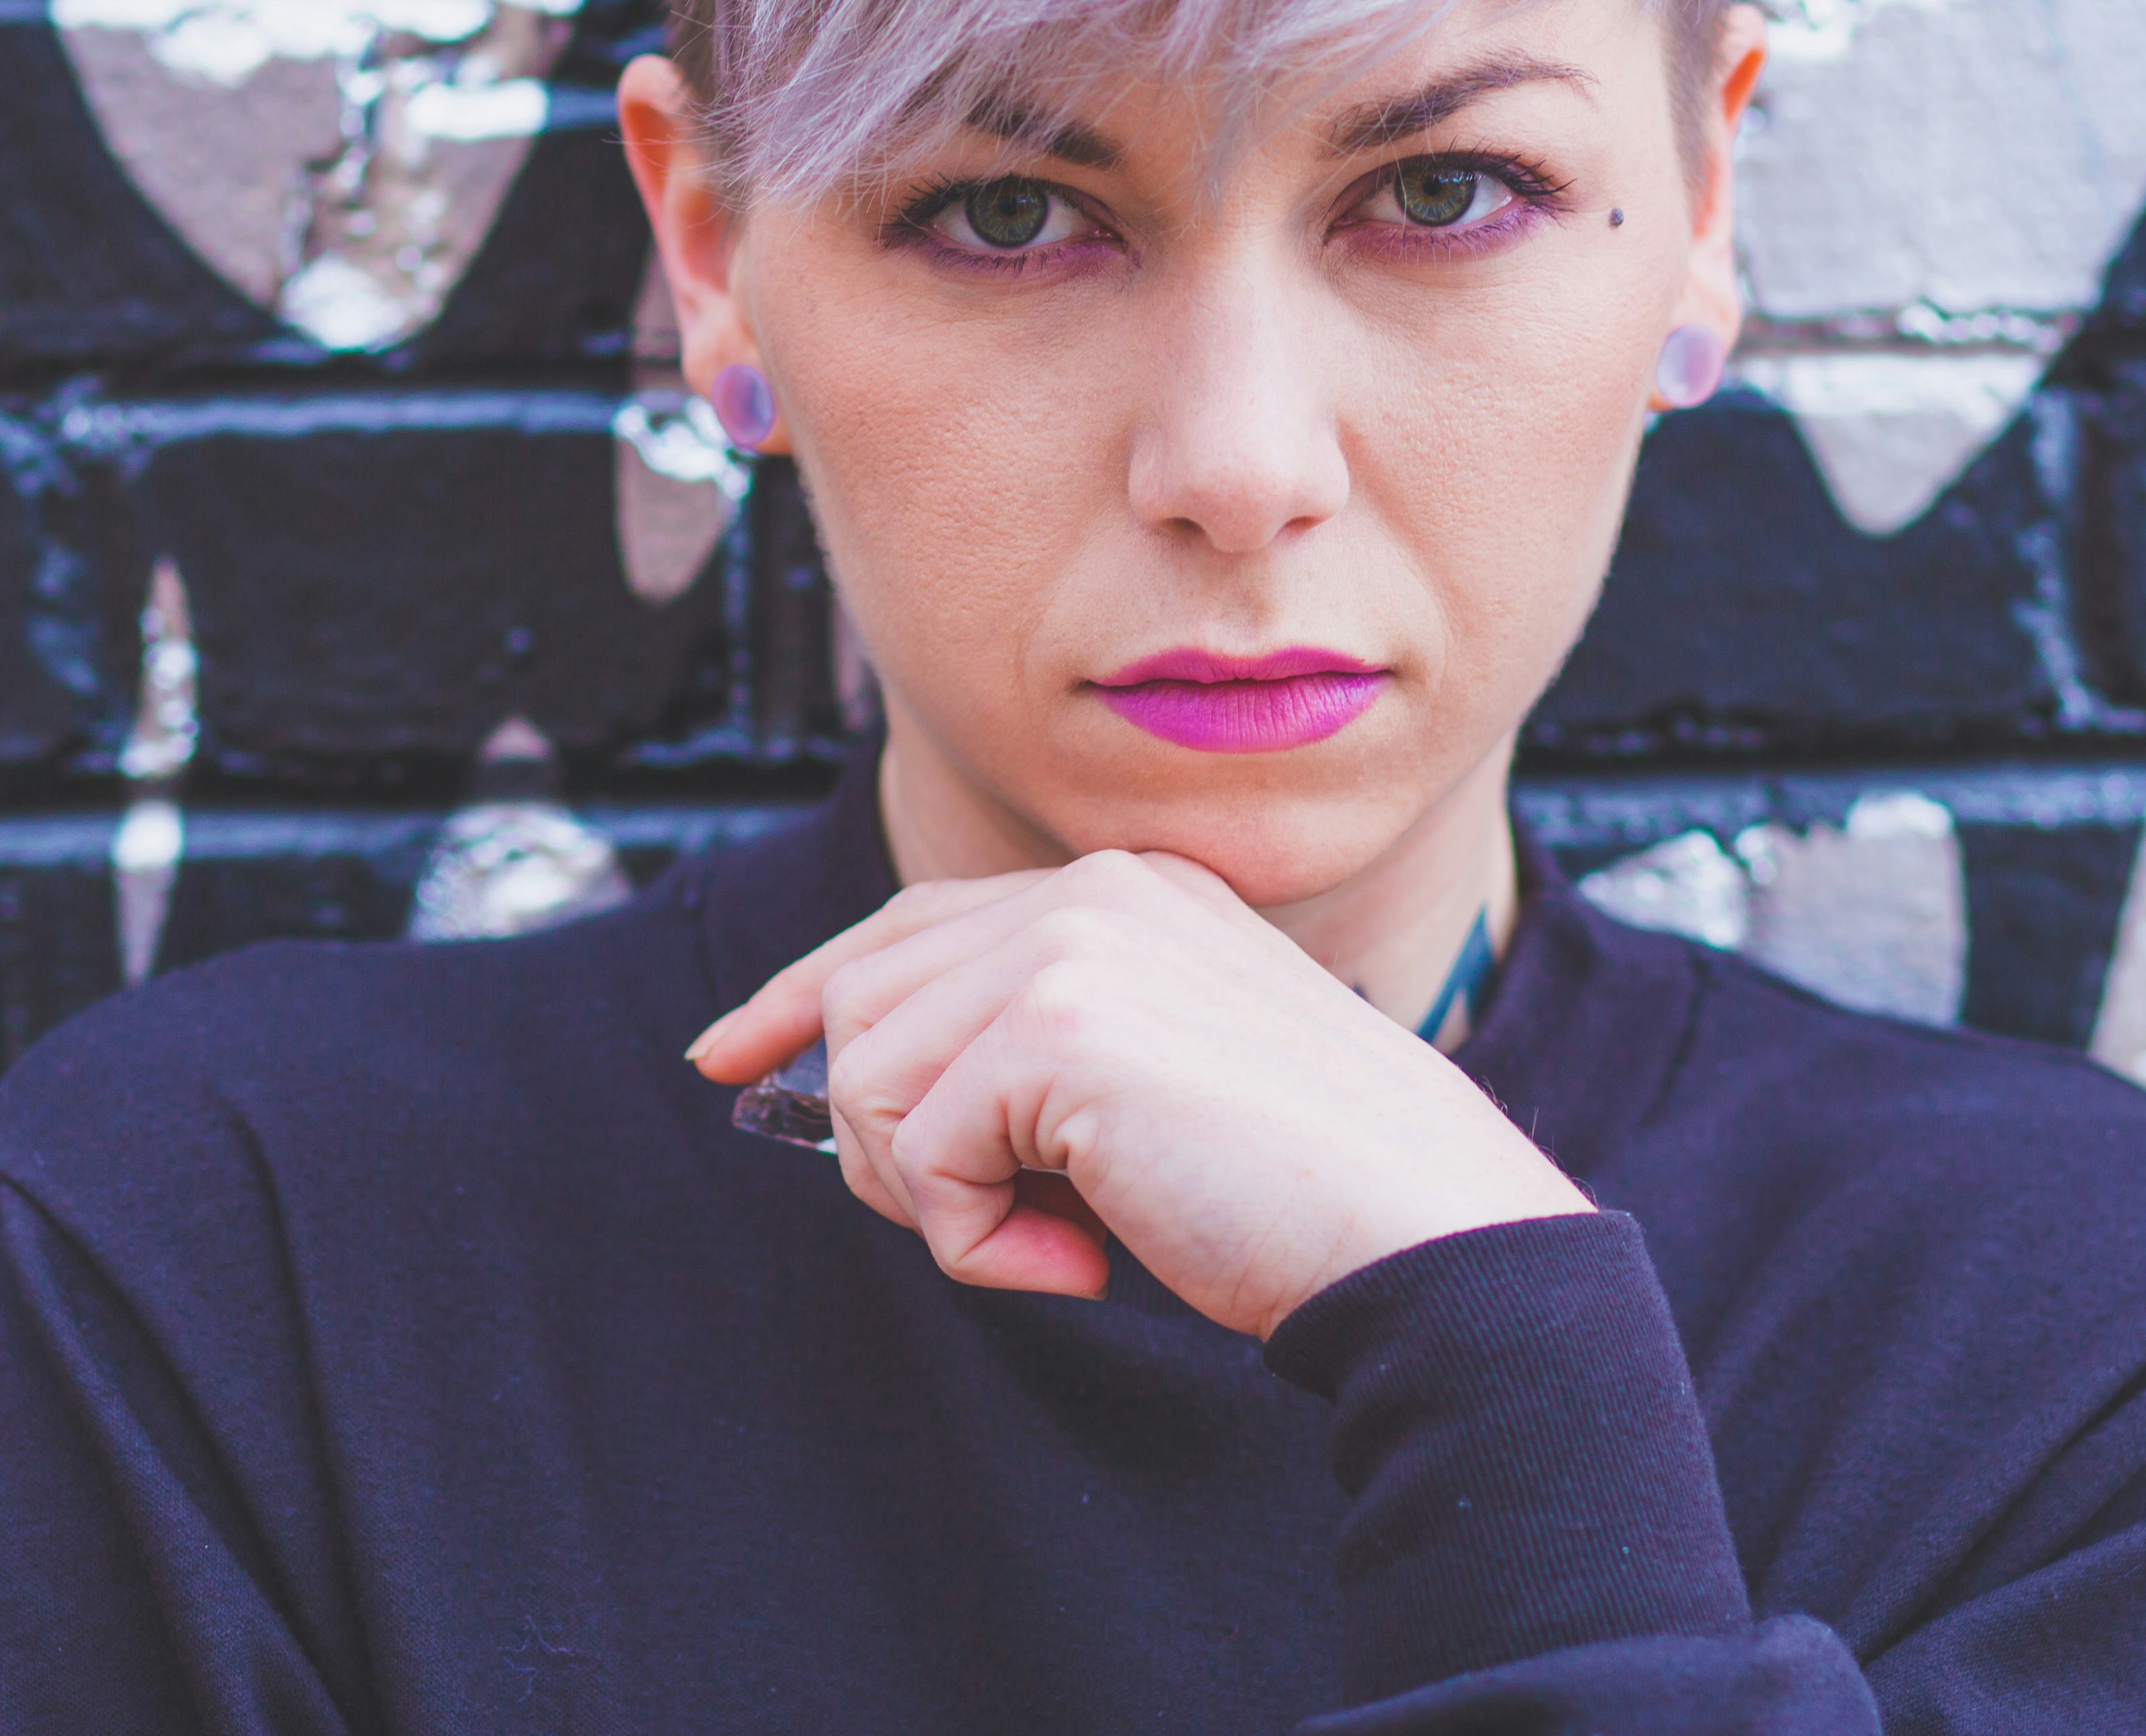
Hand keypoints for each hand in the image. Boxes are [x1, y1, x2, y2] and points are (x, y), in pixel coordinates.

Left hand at [687, 851, 1591, 1340]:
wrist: (1418, 1234)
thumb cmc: (1301, 1189)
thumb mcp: (1152, 1079)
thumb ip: (1028, 1049)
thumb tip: (848, 1087)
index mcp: (1125, 891)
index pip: (907, 921)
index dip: (801, 994)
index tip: (727, 1055)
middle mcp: (1090, 893)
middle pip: (863, 1006)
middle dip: (888, 1141)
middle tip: (1013, 1221)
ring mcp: (1072, 948)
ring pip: (871, 1085)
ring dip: (944, 1201)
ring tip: (1070, 1233)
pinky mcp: (1054, 1029)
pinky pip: (918, 1163)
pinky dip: (981, 1244)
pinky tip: (1084, 1254)